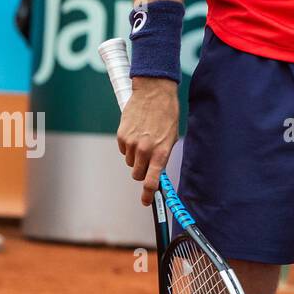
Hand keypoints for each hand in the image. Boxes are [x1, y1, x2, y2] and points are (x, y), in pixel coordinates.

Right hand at [117, 76, 179, 206]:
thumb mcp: (172, 136)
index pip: (152, 180)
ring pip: (130, 162)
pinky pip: (123, 150)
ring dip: (136, 157)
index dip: (148, 194)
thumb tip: (157, 173)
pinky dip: (128, 146)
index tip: (146, 202)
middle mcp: (145, 150)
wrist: (154, 92)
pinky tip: (136, 132)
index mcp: (161, 151)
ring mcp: (131, 143)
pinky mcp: (121, 136)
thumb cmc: (167, 114)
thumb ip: (163, 155)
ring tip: (144, 139)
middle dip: (142, 172)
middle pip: (138, 174)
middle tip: (148, 161)